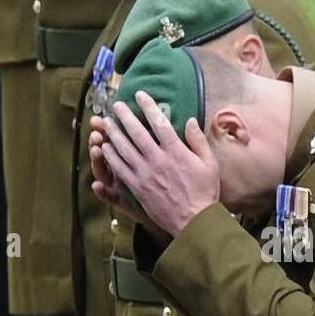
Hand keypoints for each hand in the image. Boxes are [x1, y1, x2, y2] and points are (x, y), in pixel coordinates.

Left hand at [99, 93, 220, 236]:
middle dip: (125, 116)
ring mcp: (145, 174)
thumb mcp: (209, 163)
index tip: (140, 95)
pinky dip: (111, 156)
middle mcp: (157, 160)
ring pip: (124, 149)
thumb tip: (190, 121)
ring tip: (106, 122)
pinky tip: (105, 147)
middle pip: (136, 132)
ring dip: (113, 133)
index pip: (159, 122)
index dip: (148, 106)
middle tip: (117, 105)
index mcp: (176, 152)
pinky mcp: (138, 187)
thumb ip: (198, 141)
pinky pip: (120, 168)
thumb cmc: (204, 192)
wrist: (194, 220)